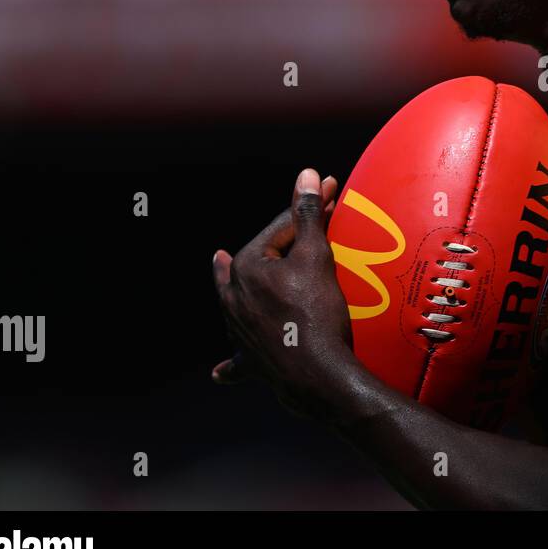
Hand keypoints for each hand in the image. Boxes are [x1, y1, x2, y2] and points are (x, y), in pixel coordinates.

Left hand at [211, 168, 356, 418]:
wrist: (316, 373)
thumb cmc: (316, 312)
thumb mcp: (315, 256)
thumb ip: (307, 215)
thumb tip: (304, 175)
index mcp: (244, 268)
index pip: (280, 230)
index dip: (308, 211)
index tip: (329, 193)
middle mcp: (232, 298)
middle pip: (258, 262)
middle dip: (278, 245)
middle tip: (295, 231)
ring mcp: (237, 331)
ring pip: (238, 302)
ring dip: (242, 291)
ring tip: (225, 272)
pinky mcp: (249, 362)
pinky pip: (237, 359)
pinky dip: (231, 363)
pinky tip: (218, 371)